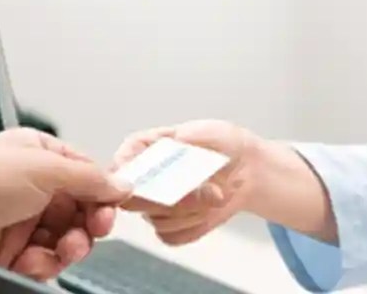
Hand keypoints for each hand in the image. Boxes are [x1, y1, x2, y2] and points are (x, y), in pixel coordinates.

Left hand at [0, 129, 130, 279]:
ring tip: (66, 248)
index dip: (102, 191)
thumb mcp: (42, 168)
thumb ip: (88, 177)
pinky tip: (34, 259)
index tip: (112, 206)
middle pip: (79, 209)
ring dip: (70, 246)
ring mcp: (19, 219)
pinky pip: (44, 261)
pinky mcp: (9, 251)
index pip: (85, 173)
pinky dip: (45, 263)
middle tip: (94, 230)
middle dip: (89, 223)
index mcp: (37, 154)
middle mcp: (30, 185)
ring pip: (65, 238)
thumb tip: (121, 183)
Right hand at [112, 120, 261, 245]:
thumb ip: (190, 137)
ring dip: (194, 211)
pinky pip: (172, 236)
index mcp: (142, 148)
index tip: (156, 182)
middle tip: (211, 192)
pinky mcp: (168, 227)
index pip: (121, 164)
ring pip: (158, 221)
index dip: (129, 177)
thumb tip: (178, 142)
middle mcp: (140, 179)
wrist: (245, 169)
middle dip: (174, 201)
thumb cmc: (223, 144)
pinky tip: (210, 210)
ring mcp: (151, 206)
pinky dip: (196, 226)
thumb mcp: (210, 130)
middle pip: (133, 201)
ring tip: (217, 194)